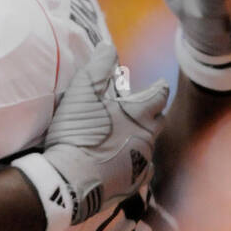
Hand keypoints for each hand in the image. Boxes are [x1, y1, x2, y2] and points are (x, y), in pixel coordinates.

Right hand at [40, 43, 168, 223]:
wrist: (71, 181)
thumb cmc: (77, 133)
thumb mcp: (82, 93)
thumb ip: (98, 68)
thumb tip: (108, 47)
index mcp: (139, 114)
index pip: (159, 95)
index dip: (158, 88)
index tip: (159, 84)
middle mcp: (147, 138)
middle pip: (158, 121)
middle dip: (152, 113)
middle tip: (139, 110)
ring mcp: (142, 163)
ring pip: (149, 146)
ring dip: (141, 139)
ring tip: (126, 137)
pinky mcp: (134, 184)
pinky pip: (142, 170)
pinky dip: (136, 164)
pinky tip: (125, 164)